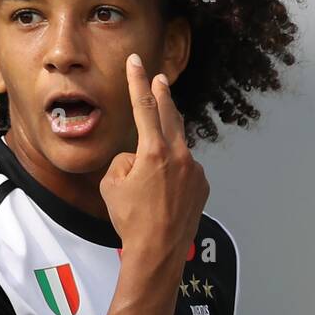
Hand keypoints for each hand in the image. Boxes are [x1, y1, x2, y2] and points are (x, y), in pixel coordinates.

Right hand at [99, 53, 208, 259]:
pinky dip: (173, 175)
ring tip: (149, 178)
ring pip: (175, 149)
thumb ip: (124, 160)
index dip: (137, 81)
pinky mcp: (202, 185)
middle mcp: (179, 156)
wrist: (157, 252)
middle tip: (159, 78)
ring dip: (163, 152)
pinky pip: (184, 170)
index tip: (136, 62)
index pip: (144, 106)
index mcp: (154, 152)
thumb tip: (137, 157)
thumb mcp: (112, 185)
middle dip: (162, 94)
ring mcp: (194, 170)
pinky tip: (164, 196)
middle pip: (170, 115)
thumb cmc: (130, 220)